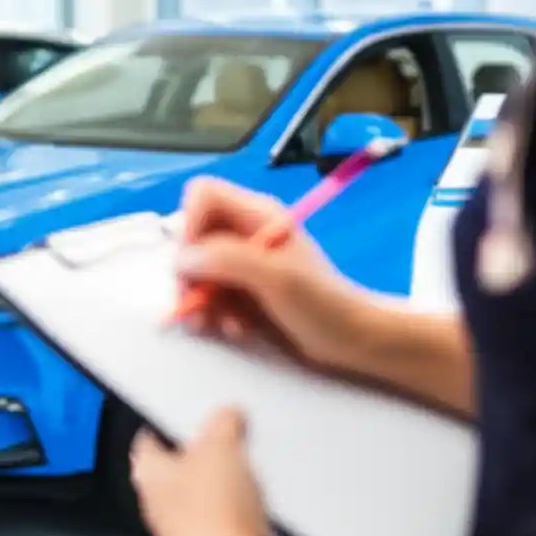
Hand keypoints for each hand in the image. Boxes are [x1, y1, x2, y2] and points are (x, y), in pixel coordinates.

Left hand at [131, 408, 268, 535]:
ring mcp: (183, 528)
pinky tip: (252, 506)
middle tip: (225, 440)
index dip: (165, 421)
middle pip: (179, 466)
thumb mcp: (219, 444)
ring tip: (244, 476)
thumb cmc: (210, 516)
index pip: (147, 438)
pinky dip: (237, 508)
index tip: (181, 413)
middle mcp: (157, 503)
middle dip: (204, 451)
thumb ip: (222, 419)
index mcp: (146, 472)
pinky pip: (223, 517)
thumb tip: (228, 413)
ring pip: (202, 492)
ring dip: (223, 482)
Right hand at [176, 177, 367, 369]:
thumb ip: (228, 260)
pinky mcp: (243, 291)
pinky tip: (235, 329)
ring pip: (197, 271)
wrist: (353, 340)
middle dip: (190, 273)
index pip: (203, 195)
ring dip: (201, 300)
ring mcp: (243, 263)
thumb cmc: (322, 304)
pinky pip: (210, 295)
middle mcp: (245, 233)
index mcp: (256, 215)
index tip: (195, 262)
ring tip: (220, 324)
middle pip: (193, 236)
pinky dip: (215, 314)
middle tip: (196, 304)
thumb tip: (183, 260)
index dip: (191, 224)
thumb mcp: (277, 278)